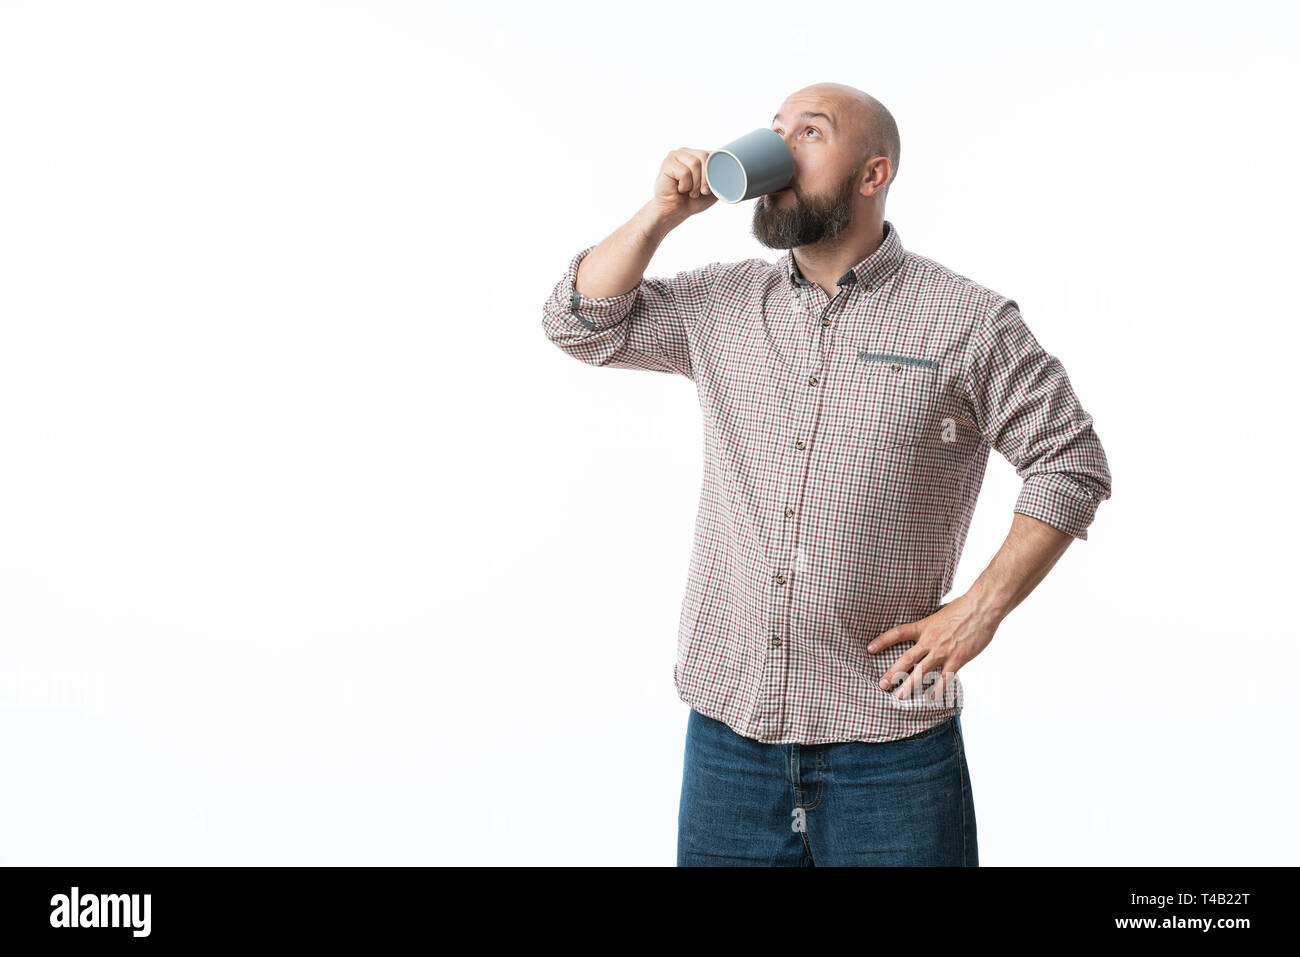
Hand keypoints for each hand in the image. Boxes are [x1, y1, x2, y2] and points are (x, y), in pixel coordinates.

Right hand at [650, 147, 717, 220]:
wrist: (673, 212)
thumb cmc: (691, 201)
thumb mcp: (712, 189)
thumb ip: (720, 178)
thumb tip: (734, 171)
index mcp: (697, 155)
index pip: (713, 154)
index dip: (715, 171)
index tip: (711, 188)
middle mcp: (686, 152)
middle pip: (705, 157)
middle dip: (706, 179)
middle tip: (701, 192)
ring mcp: (675, 155)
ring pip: (695, 164)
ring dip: (695, 184)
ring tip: (690, 192)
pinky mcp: (667, 163)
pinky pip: (684, 172)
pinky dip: (685, 185)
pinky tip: (679, 189)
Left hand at [866, 593, 1000, 702]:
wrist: (982, 608)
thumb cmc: (963, 607)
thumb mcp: (940, 612)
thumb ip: (931, 623)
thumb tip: (925, 627)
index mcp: (924, 626)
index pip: (898, 633)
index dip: (882, 641)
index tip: (870, 648)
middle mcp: (930, 640)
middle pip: (906, 659)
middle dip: (893, 673)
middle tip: (882, 684)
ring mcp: (943, 651)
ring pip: (922, 672)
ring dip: (910, 685)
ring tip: (900, 696)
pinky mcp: (957, 659)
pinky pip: (945, 679)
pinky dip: (938, 690)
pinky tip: (932, 698)